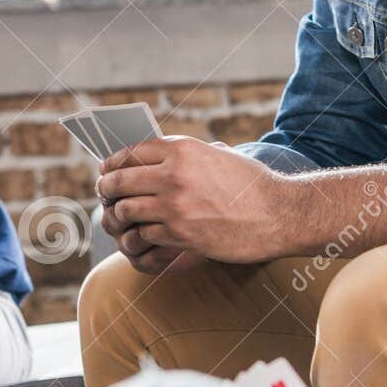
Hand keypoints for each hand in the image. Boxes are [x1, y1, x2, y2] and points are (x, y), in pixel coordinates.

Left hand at [97, 137, 291, 264]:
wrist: (280, 214)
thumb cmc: (253, 185)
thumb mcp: (219, 155)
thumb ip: (187, 155)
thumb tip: (158, 157)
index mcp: (182, 149)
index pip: (129, 152)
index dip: (112, 164)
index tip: (107, 172)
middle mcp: (173, 173)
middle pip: (118, 180)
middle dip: (107, 190)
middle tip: (106, 197)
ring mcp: (174, 205)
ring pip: (125, 210)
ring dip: (118, 217)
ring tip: (119, 220)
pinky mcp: (180, 233)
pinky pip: (142, 234)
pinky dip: (138, 238)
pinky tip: (141, 238)